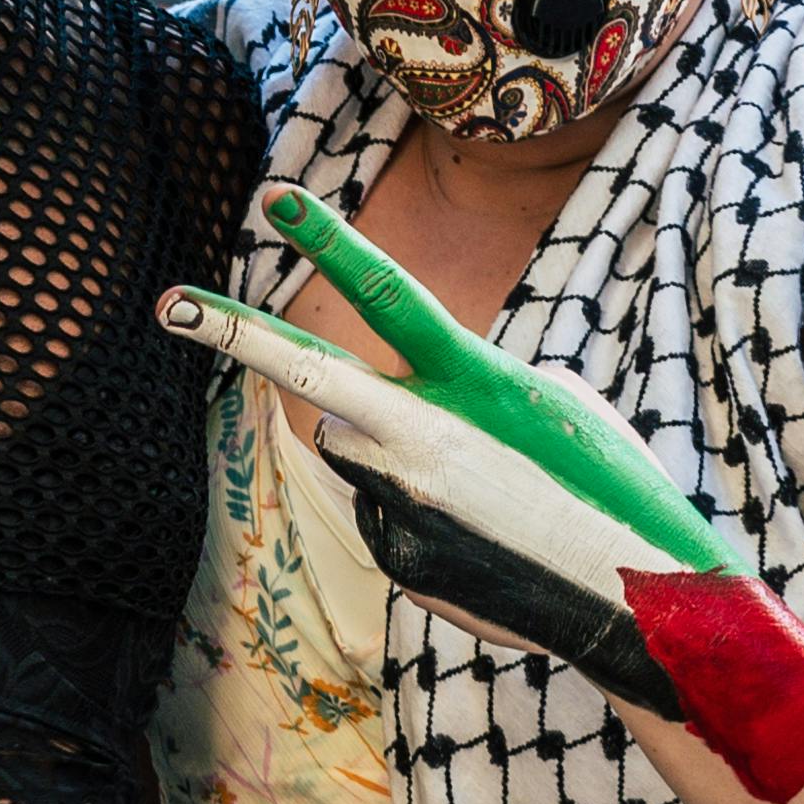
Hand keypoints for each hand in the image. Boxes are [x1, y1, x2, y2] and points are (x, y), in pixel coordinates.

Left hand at [158, 190, 803, 800]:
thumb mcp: (555, 404)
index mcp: (478, 383)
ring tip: (476, 490)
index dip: (332, 242)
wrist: (637, 605)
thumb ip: (469, 382)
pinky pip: (382, 513)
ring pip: (355, 450)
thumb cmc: (609, 486)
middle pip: (310, 376)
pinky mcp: (397, 561)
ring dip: (390, 451)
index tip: (275, 198)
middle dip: (234, 332)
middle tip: (166, 302)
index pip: (390, 298)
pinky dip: (418, 516)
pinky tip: (480, 542)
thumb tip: (402, 407)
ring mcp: (403, 506)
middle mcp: (425, 440)